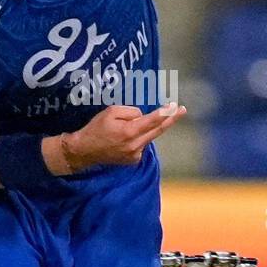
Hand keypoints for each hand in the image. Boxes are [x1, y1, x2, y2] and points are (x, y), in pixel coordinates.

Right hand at [63, 103, 186, 169]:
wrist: (85, 151)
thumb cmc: (96, 128)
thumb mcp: (111, 112)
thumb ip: (131, 112)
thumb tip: (143, 116)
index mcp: (129, 132)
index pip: (152, 120)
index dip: (165, 113)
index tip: (175, 106)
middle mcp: (135, 145)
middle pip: (158, 130)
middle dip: (170, 119)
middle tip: (182, 109)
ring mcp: (135, 155)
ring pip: (149, 136)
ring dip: (148, 128)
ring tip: (133, 125)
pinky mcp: (133, 160)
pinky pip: (142, 144)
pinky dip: (139, 138)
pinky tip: (126, 138)